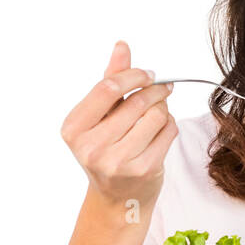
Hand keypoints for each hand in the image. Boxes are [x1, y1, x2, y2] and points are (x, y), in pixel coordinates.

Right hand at [60, 40, 177, 208]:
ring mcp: (118, 161)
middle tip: (162, 89)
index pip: (108, 87)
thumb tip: (122, 46)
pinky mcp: (144, 170)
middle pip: (137, 101)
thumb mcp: (101, 116)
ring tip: (156, 115)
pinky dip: (170, 126)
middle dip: (155, 91)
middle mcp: (92, 147)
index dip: (133, 75)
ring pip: (157, 115)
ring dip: (163, 109)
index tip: (148, 74)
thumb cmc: (108, 151)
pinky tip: (160, 132)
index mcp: (74, 129)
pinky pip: (168, 132)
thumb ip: (111, 80)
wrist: (119, 198)